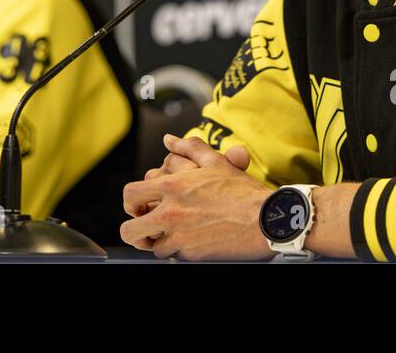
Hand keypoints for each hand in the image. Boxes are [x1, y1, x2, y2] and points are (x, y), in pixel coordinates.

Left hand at [121, 135, 271, 260]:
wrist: (265, 221)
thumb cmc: (242, 192)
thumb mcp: (216, 162)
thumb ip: (188, 147)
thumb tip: (168, 139)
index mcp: (172, 187)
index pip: (130, 194)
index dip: (130, 201)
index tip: (138, 205)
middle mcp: (170, 213)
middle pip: (130, 230)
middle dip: (134, 229)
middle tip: (145, 226)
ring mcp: (179, 237)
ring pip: (150, 246)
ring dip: (158, 241)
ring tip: (170, 235)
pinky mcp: (190, 256)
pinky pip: (171, 257)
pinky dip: (177, 251)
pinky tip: (190, 241)